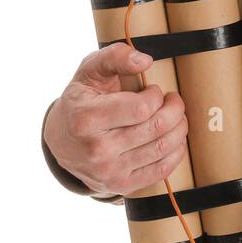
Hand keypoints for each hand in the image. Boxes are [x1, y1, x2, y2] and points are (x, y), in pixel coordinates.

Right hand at [44, 42, 188, 197]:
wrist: (61, 141)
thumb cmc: (81, 100)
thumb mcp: (90, 70)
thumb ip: (116, 57)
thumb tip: (145, 61)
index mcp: (86, 118)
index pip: (142, 108)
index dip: (157, 96)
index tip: (154, 90)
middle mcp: (95, 149)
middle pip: (156, 128)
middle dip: (175, 110)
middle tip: (174, 101)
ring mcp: (108, 171)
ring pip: (163, 148)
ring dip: (180, 128)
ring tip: (176, 117)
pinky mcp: (119, 185)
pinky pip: (161, 170)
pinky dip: (176, 152)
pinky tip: (174, 138)